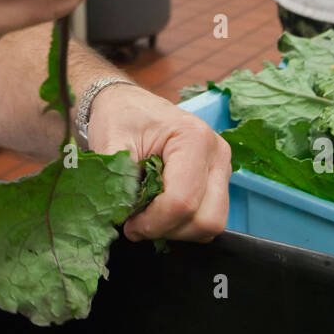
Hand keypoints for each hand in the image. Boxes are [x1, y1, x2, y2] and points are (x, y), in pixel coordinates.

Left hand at [86, 82, 230, 242]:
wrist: (129, 103)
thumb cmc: (121, 117)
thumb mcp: (112, 144)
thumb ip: (118, 181)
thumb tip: (122, 218)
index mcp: (194, 138)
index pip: (181, 200)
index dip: (152, 223)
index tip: (127, 224)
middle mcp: (217, 154)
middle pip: (205, 218)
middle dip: (167, 229)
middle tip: (137, 224)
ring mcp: (221, 168)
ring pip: (210, 223)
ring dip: (176, 230)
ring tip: (147, 215)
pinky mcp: (218, 180)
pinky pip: (208, 217)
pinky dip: (184, 225)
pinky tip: (160, 212)